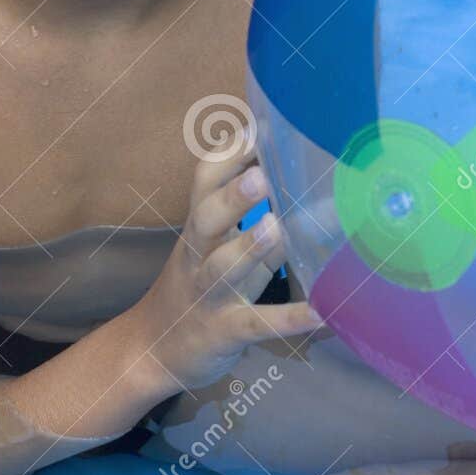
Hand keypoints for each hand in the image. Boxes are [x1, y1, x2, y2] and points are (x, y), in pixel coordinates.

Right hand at [135, 136, 322, 390]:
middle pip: (206, 216)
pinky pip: (257, 324)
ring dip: (248, 248)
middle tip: (262, 175)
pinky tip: (322, 312)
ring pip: (224, 268)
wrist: (153, 348)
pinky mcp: (225, 331)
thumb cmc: (200, 283)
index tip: (262, 126)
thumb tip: (303, 173)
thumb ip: (252, 211)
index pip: (206, 179)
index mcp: (200, 225)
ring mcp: (209, 293)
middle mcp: (200, 253)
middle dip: (233, 195)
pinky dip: (289, 320)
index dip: (231, 152)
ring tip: (276, 228)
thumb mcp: (216, 242)